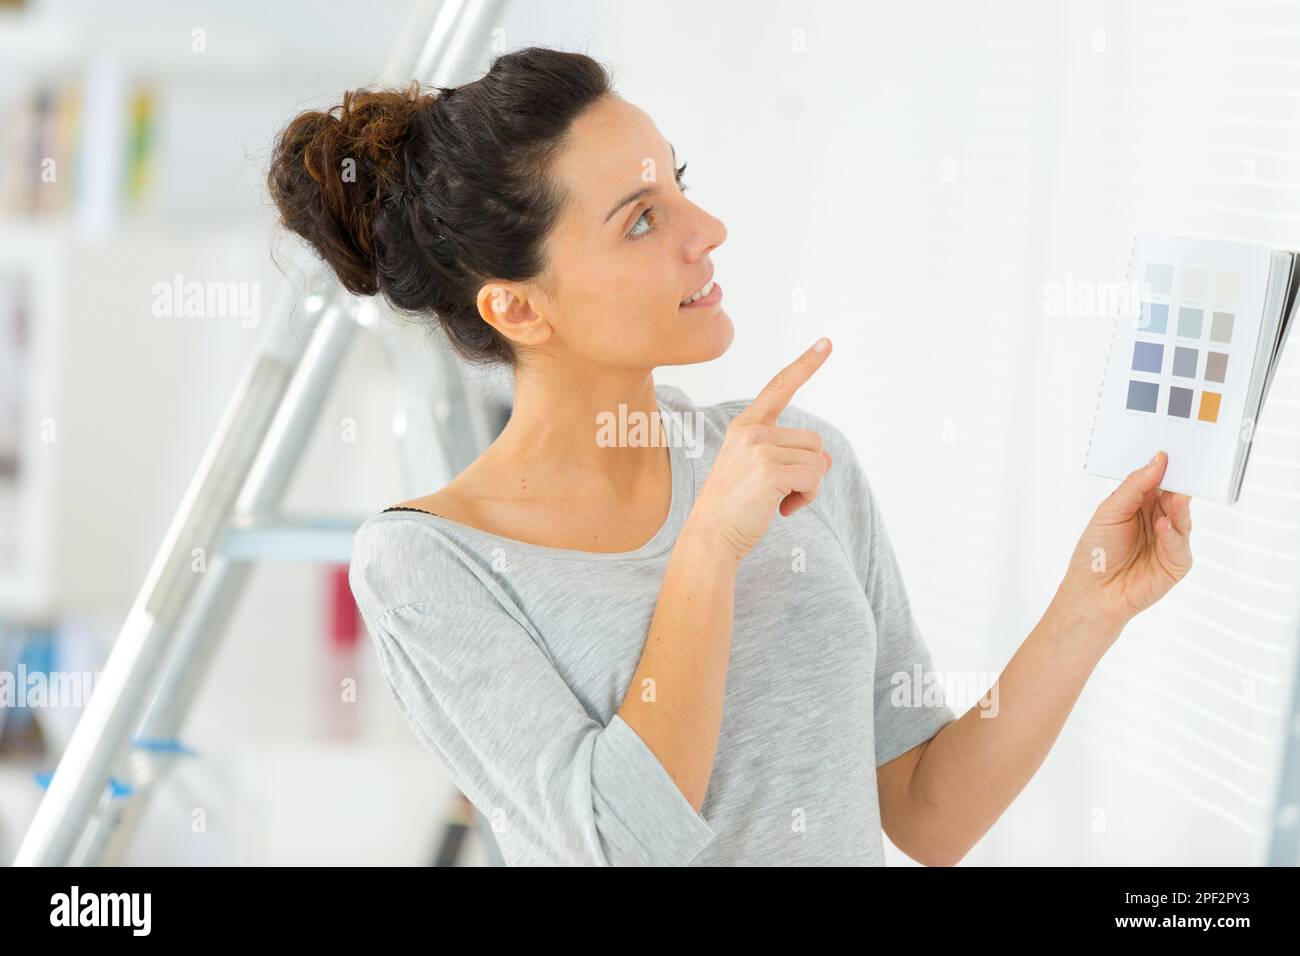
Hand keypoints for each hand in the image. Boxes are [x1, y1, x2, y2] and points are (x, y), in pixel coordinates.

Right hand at [687, 338, 835, 560]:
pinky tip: (782, 510)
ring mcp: (759, 448)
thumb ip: (790, 457)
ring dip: (807, 487)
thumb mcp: (762, 473)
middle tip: (779, 493)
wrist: (710, 537)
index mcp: (745, 426)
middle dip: (807, 471)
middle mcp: (751, 431)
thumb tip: (828, 459)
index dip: (805, 365)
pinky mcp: (771, 470)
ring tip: (777, 501)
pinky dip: (806, 499)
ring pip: (817, 460)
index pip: (779, 388)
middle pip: (813, 440)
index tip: (826, 343)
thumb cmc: (735, 508)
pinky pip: (814, 479)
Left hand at [1057, 450, 1193, 636]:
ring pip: (1182, 518)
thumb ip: (1135, 486)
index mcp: (1143, 503)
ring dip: (1179, 507)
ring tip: (1177, 496)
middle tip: (1189, 466)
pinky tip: (1162, 526)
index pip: (1161, 479)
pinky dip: (1172, 535)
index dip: (1168, 466)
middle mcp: (1160, 519)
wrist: (1092, 592)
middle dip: (1182, 482)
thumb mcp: (1110, 511)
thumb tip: (1159, 460)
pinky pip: (1180, 545)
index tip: (1176, 449)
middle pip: (1177, 496)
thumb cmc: (1096, 551)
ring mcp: (1170, 540)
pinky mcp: (1177, 563)